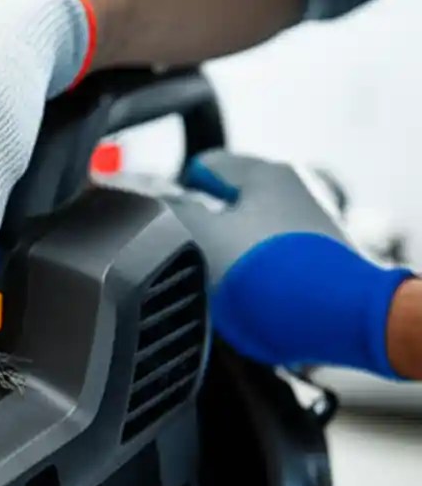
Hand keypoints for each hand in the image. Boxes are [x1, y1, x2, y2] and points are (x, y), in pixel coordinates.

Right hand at [169, 151, 413, 376]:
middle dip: (199, 232)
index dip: (172, 192)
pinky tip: (243, 302)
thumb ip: (168, 214)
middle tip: (184, 259)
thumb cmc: (269, 274)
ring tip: (215, 287)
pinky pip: (265, 265)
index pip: (201, 167)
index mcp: (262, 173)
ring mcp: (305, 228)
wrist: (336, 319)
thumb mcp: (200, 238)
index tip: (159, 220)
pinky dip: (250, 280)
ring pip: (244, 237)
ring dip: (224, 260)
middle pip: (223, 205)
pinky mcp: (314, 262)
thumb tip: (149, 201)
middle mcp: (290, 192)